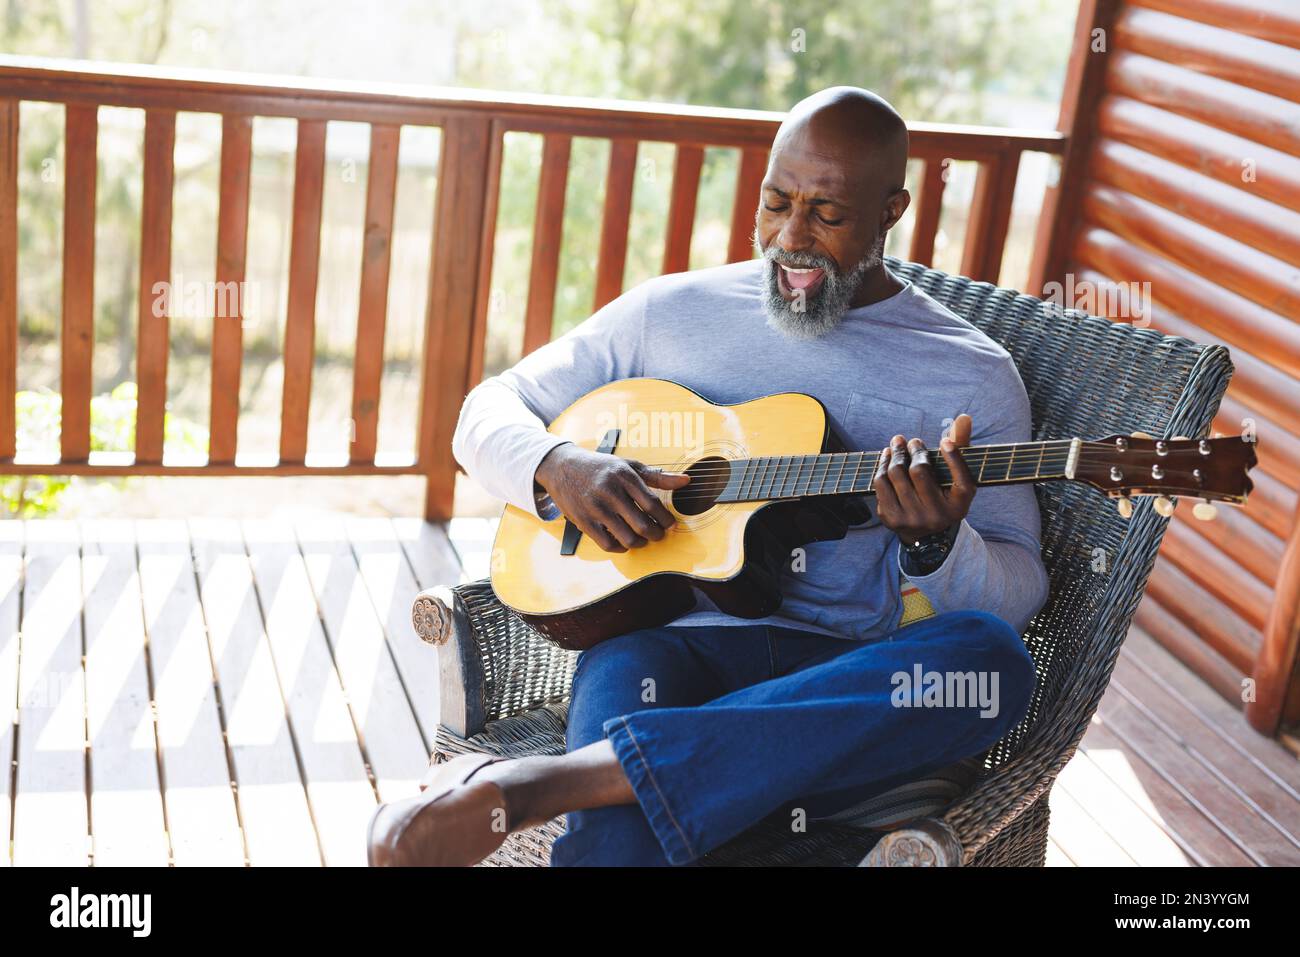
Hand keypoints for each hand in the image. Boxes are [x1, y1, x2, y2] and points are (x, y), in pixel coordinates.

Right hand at [534, 443, 689, 552]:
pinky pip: (607, 544)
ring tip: (643, 539)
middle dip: (656, 534)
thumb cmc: (600, 467)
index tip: (670, 524)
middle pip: (642, 524)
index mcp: (624, 476)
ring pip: (627, 537)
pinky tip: (624, 541)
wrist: (562, 467)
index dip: (666, 519)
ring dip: (640, 543)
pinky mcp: (583, 521)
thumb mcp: (629, 466)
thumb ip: (658, 476)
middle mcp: (610, 491)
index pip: (653, 504)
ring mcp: (595, 508)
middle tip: (658, 534)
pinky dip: (620, 547)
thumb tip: (687, 481)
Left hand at [874, 413, 975, 543]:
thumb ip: (961, 447)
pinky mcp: (891, 519)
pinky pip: (881, 484)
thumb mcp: (957, 477)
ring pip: (896, 475)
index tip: (945, 441)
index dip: (954, 457)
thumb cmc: (944, 494)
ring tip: (897, 444)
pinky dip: (882, 466)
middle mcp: (937, 516)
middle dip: (914, 450)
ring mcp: (912, 519)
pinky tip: (887, 457)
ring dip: (895, 454)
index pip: (961, 479)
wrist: (925, 532)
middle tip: (913, 441)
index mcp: (959, 506)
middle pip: (919, 471)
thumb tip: (963, 417)